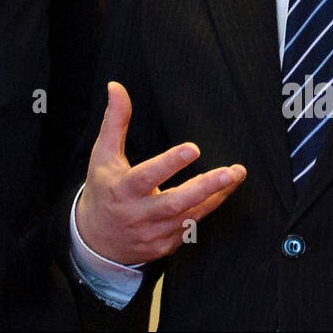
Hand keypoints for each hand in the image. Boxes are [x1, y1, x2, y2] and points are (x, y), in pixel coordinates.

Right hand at [74, 81, 245, 264]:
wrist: (97, 240)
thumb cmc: (103, 189)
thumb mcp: (103, 155)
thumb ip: (115, 121)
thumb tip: (116, 87)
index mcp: (122, 189)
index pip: (147, 176)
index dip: (170, 163)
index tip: (193, 148)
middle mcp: (139, 214)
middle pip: (175, 202)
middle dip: (204, 187)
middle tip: (229, 172)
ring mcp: (153, 233)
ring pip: (189, 215)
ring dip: (215, 195)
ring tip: (235, 175)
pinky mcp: (165, 245)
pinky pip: (191, 226)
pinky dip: (208, 208)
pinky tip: (224, 191)